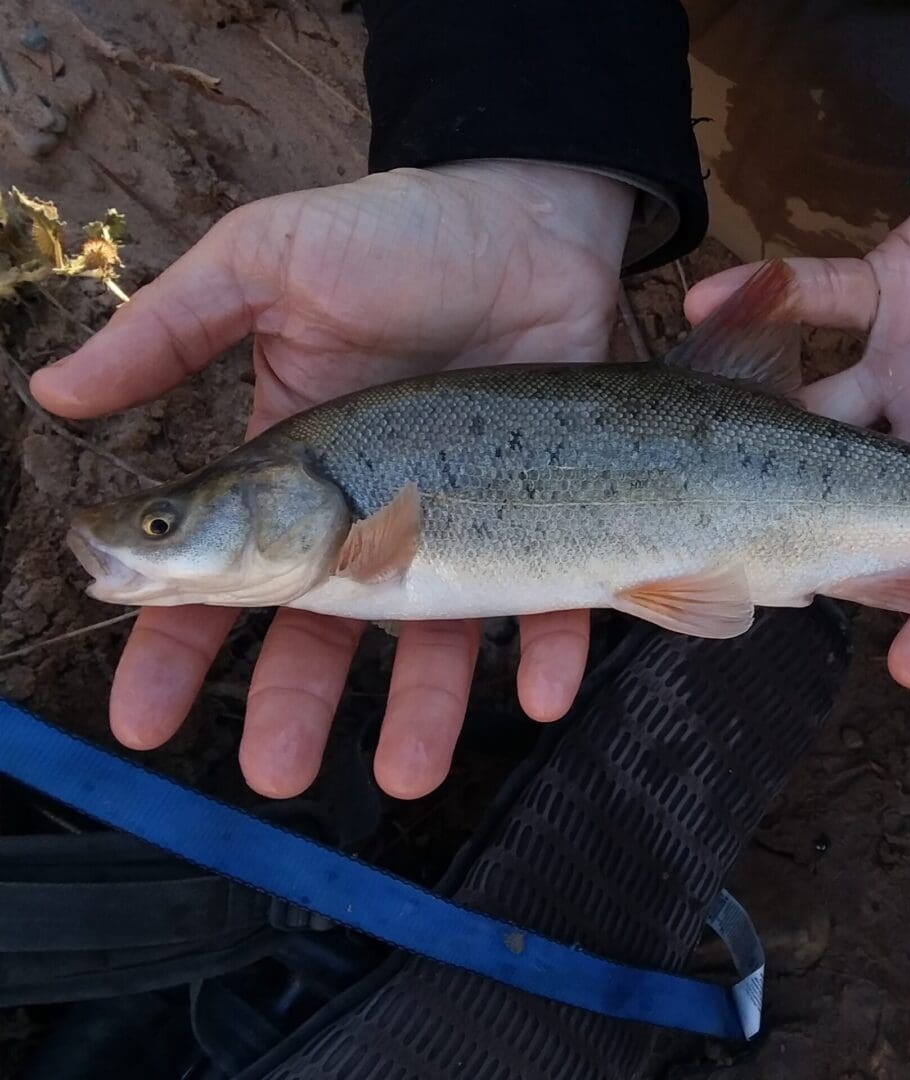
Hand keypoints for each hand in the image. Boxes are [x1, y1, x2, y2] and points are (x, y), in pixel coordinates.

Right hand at [32, 162, 633, 798]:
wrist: (530, 218)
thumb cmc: (396, 233)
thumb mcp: (267, 264)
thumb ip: (172, 331)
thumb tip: (52, 393)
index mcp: (295, 472)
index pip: (222, 573)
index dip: (176, 645)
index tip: (142, 719)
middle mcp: (373, 514)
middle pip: (324, 629)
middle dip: (293, 703)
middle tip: (272, 774)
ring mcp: (464, 520)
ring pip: (435, 636)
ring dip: (420, 710)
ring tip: (406, 775)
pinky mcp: (550, 512)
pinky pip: (552, 599)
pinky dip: (548, 650)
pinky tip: (538, 698)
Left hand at [687, 143, 909, 688]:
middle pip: (869, 511)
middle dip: (819, 545)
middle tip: (757, 566)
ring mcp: (905, 362)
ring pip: (821, 414)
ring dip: (762, 432)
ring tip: (702, 459)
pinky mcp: (886, 289)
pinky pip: (817, 296)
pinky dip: (766, 295)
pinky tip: (704, 302)